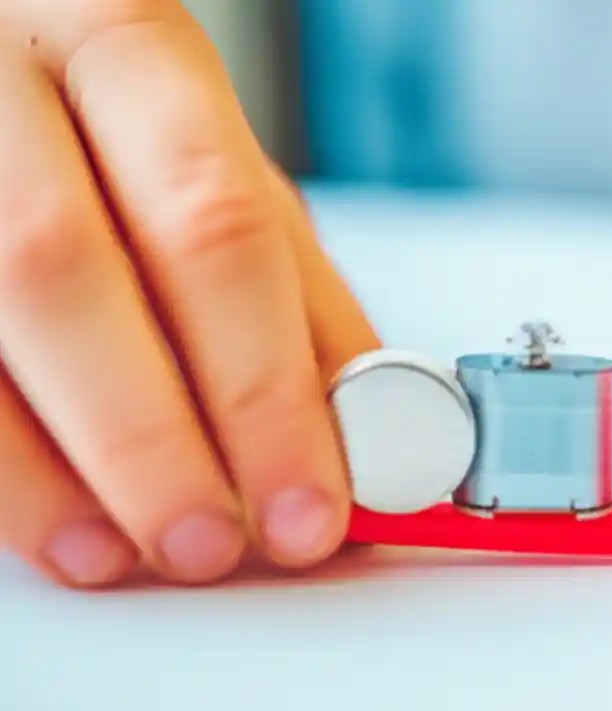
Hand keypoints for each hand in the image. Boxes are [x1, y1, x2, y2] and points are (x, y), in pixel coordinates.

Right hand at [0, 1, 377, 586]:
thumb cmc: (109, 108)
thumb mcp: (212, 159)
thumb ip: (289, 282)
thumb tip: (367, 425)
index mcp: (128, 50)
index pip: (212, 223)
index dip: (264, 383)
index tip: (313, 500)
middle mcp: (2, 86)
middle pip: (66, 270)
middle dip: (155, 436)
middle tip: (222, 544)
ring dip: (65, 469)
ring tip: (140, 550)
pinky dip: (6, 468)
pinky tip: (62, 527)